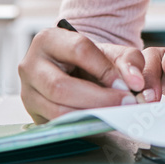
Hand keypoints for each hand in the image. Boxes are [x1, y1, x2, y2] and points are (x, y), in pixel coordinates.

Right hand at [19, 27, 153, 122]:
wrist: (75, 69)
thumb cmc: (92, 59)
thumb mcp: (112, 52)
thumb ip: (129, 61)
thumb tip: (136, 83)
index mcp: (48, 39)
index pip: (78, 50)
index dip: (104, 69)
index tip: (127, 84)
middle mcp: (31, 65)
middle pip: (61, 86)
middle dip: (98, 98)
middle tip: (126, 103)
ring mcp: (28, 91)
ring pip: (57, 109)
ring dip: (91, 114)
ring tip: (117, 112)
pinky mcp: (33, 113)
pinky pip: (56, 123)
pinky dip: (82, 123)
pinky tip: (101, 119)